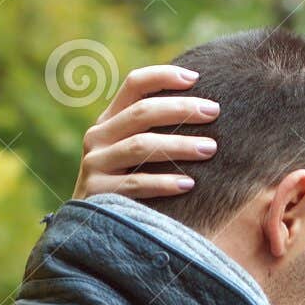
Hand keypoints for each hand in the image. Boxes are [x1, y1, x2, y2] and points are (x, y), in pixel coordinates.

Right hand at [72, 65, 220, 199]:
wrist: (90, 228)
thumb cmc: (125, 187)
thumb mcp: (133, 155)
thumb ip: (152, 132)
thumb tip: (203, 108)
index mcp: (108, 121)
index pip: (134, 85)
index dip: (164, 76)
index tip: (197, 78)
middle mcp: (97, 137)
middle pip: (141, 113)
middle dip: (181, 109)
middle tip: (214, 111)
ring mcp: (94, 164)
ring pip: (141, 146)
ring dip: (179, 146)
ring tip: (210, 149)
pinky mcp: (97, 192)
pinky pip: (135, 183)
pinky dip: (164, 183)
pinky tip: (189, 184)